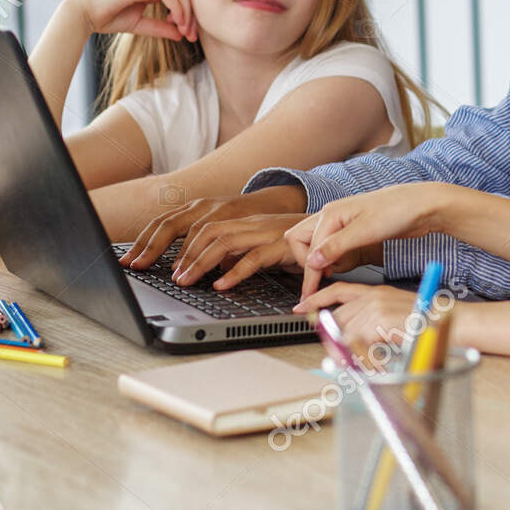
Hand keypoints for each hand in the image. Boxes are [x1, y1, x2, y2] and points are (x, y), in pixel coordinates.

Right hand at [67, 0, 197, 41]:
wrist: (84, 14)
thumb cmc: (108, 18)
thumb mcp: (140, 25)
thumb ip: (160, 27)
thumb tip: (180, 35)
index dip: (189, 14)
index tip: (190, 35)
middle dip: (192, 13)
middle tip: (193, 35)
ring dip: (187, 12)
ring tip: (186, 31)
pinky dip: (177, 8)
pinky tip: (177, 23)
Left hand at [175, 212, 313, 288]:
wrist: (336, 235)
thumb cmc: (302, 245)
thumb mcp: (266, 249)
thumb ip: (243, 255)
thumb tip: (219, 269)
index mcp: (246, 223)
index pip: (206, 228)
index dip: (186, 247)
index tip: (173, 268)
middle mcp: (253, 224)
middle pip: (208, 231)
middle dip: (186, 255)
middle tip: (174, 278)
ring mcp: (268, 232)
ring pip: (224, 241)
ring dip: (200, 263)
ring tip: (188, 282)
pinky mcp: (283, 246)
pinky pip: (254, 258)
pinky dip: (234, 272)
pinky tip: (221, 285)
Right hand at [284, 183, 443, 300]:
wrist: (424, 205)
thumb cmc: (398, 210)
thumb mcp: (365, 231)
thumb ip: (336, 246)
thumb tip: (312, 262)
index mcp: (330, 214)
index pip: (306, 248)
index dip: (308, 273)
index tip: (309, 293)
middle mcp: (333, 218)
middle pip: (302, 241)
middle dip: (307, 261)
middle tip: (321, 278)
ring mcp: (343, 225)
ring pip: (317, 245)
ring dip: (322, 261)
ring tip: (337, 270)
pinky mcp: (355, 233)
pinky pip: (335, 248)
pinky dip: (336, 259)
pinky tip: (347, 263)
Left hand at [296, 282, 420, 354]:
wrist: (449, 322)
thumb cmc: (429, 322)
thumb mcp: (396, 317)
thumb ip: (372, 324)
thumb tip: (350, 339)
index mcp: (378, 291)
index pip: (339, 290)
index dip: (318, 299)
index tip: (302, 307)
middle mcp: (374, 296)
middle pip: (338, 315)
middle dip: (333, 336)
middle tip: (336, 352)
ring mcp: (376, 307)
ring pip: (345, 330)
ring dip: (348, 349)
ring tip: (359, 360)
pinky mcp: (380, 320)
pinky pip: (356, 340)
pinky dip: (358, 353)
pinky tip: (370, 358)